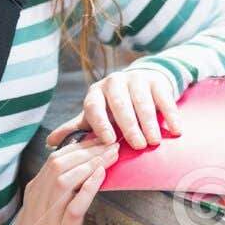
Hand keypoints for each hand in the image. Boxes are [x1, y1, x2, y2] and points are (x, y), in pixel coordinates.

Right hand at [14, 134, 120, 224]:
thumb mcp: (38, 213)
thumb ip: (51, 193)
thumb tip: (73, 174)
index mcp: (34, 193)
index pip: (55, 160)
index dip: (78, 146)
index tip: (97, 139)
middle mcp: (39, 200)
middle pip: (60, 164)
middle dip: (87, 149)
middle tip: (110, 141)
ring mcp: (49, 215)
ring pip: (65, 180)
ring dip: (90, 163)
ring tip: (111, 154)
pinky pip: (75, 205)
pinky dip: (88, 188)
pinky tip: (101, 176)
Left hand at [45, 68, 181, 151]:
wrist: (139, 82)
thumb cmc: (112, 106)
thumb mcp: (94, 115)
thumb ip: (76, 128)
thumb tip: (49, 142)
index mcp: (95, 93)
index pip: (94, 107)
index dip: (101, 124)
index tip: (109, 141)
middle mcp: (114, 82)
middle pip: (120, 104)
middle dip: (129, 125)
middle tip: (137, 145)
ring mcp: (136, 79)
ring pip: (142, 101)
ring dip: (149, 122)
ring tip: (154, 141)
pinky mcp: (156, 80)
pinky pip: (163, 97)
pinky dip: (170, 114)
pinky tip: (175, 129)